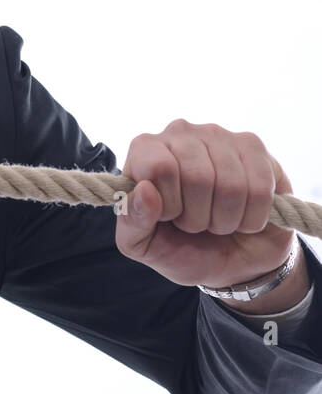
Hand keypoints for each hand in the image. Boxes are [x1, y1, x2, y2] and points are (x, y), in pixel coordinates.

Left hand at [115, 119, 297, 290]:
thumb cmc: (180, 246)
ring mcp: (220, 135)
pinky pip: (261, 189)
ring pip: (231, 185)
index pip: (158, 167)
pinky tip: (244, 216)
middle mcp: (180, 133)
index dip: (168, 204)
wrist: (230, 260)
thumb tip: (144, 190)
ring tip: (217, 221)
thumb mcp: (142, 243)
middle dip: (197, 217)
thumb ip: (132, 220)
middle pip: (197, 176)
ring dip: (225, 220)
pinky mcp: (256, 147)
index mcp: (144, 150)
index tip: (169, 216)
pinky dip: (252, 218)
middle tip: (195, 223)